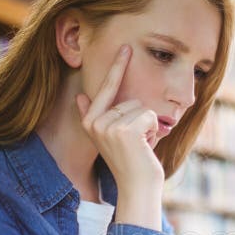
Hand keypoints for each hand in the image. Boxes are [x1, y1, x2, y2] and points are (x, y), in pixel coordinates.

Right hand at [76, 44, 163, 230]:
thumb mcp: (111, 137)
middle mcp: (94, 122)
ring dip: (148, 126)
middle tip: (137, 142)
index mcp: (90, 121)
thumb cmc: (132, 161)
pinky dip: (153, 129)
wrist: (138, 187)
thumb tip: (80, 96)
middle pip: (130, 99)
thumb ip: (97, 115)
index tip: (126, 47)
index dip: (117, 67)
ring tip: (140, 145)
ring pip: (141, 106)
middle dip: (141, 119)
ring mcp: (107, 126)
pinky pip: (149, 114)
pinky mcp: (124, 131)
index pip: (105, 88)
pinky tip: (146, 146)